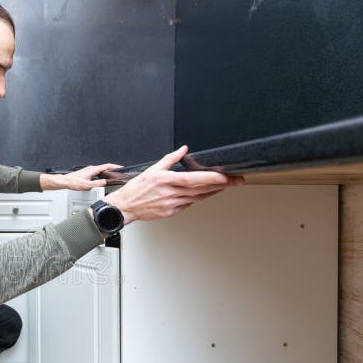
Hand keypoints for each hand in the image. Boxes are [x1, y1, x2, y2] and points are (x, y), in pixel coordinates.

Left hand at [40, 163, 121, 190]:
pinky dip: (101, 174)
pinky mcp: (86, 173)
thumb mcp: (87, 185)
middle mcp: (91, 169)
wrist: (65, 181)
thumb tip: (104, 182)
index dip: (114, 166)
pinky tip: (101, 178)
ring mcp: (88, 170)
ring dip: (106, 171)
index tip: (120, 167)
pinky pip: (96, 172)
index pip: (106, 166)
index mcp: (92, 170)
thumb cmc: (73, 182)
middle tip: (118, 172)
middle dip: (112, 169)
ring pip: (100, 170)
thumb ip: (97, 184)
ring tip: (112, 175)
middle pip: (104, 167)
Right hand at [105, 145, 243, 224]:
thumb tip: (183, 149)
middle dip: (221, 185)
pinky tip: (205, 194)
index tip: (225, 176)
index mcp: (166, 180)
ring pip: (198, 198)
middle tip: (236, 180)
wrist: (126, 207)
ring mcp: (172, 204)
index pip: (193, 179)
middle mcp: (170, 193)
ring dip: (213, 192)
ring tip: (225, 186)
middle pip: (201, 189)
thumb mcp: (151, 170)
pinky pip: (189, 204)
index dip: (211, 178)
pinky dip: (199, 198)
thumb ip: (169, 159)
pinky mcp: (172, 212)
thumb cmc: (136, 189)